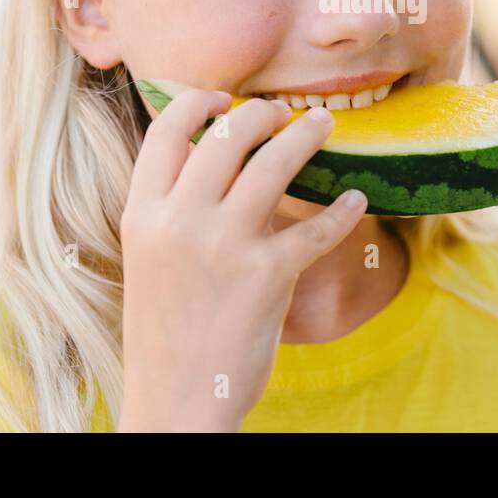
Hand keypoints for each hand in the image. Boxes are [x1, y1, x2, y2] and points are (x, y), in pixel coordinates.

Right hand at [117, 90, 368, 431]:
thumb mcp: (151, 257)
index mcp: (142, 213)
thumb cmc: (167, 327)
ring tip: (325, 126)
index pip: (168, 130)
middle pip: (228, 133)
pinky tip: (355, 202)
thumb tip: (226, 155)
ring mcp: (223, 246)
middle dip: (264, 112)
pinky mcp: (267, 275)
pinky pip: (316, 228)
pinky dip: (342, 211)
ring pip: (274, 163)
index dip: (200, 101)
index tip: (227, 98)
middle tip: (287, 113)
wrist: (176, 399)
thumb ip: (178, 207)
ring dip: (307, 136)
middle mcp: (178, 221)